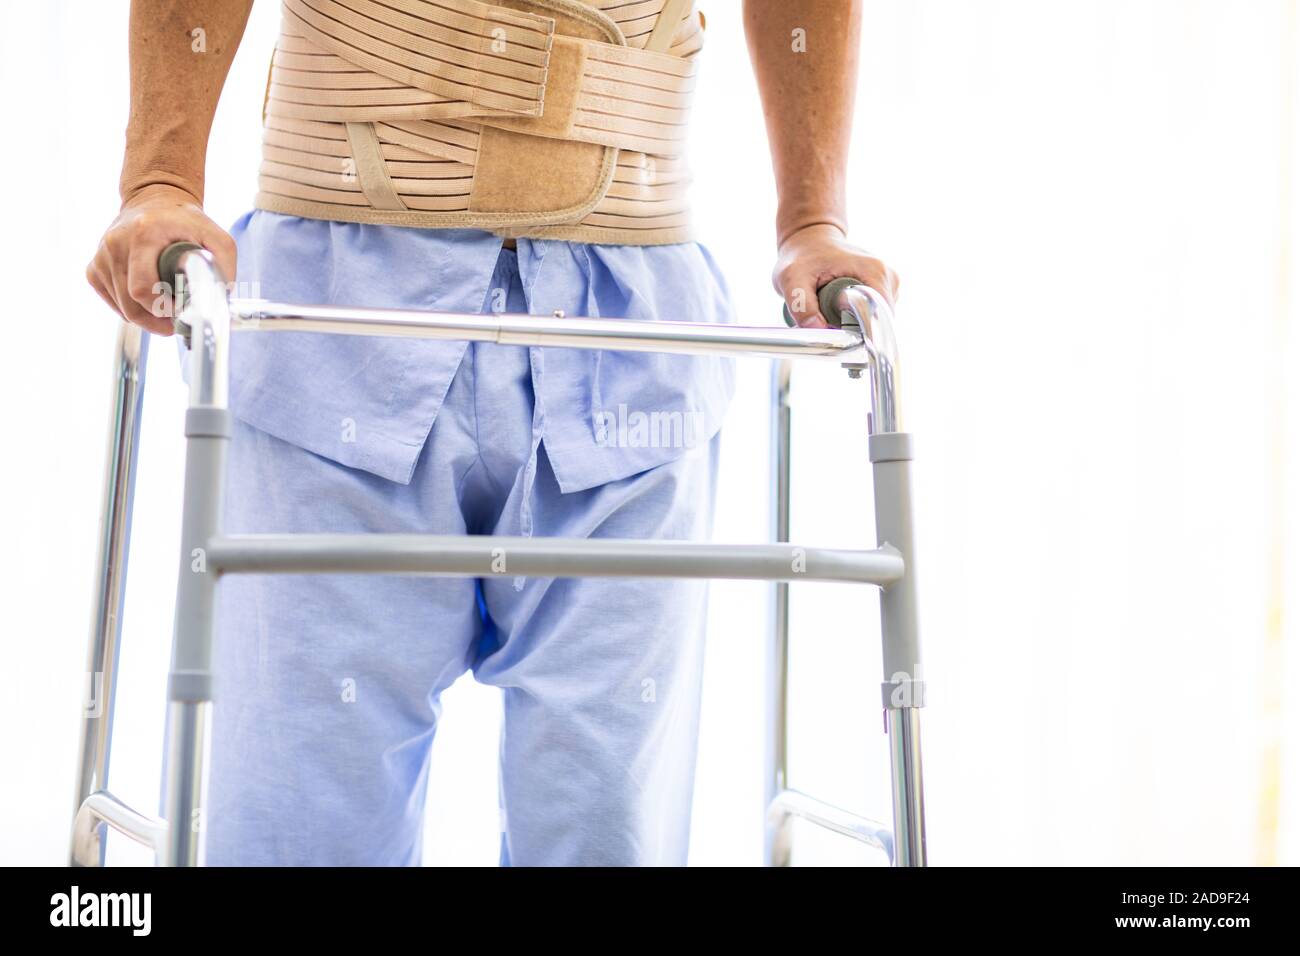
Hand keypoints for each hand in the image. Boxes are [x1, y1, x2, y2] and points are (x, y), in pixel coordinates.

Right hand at [86, 184, 236, 335]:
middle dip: (156, 320)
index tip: (181, 310)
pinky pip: (114, 304)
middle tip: (176, 318)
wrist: (154, 201)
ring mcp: (102, 257)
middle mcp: (116, 244)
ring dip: (146, 317)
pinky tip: (149, 298)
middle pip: (132, 305)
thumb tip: (219, 299)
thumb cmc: (186, 222)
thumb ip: (223, 265)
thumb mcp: (215, 237)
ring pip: (123, 309)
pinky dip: (132, 309)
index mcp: (144, 234)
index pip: (143, 289)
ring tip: (166, 306)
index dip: (163, 308)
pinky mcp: (94, 268)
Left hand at [773, 223, 899, 327]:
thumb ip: (801, 305)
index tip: (842, 338)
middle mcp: (887, 276)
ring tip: (832, 311)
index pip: (882, 315)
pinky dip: (859, 318)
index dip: (864, 333)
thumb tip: (817, 330)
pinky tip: (840, 309)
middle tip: (830, 324)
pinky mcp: (881, 288)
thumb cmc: (802, 256)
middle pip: (882, 320)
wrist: (809, 239)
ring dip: (857, 324)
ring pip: (878, 319)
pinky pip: (875, 314)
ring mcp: (887, 282)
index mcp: (873, 271)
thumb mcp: (792, 278)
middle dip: (858, 330)